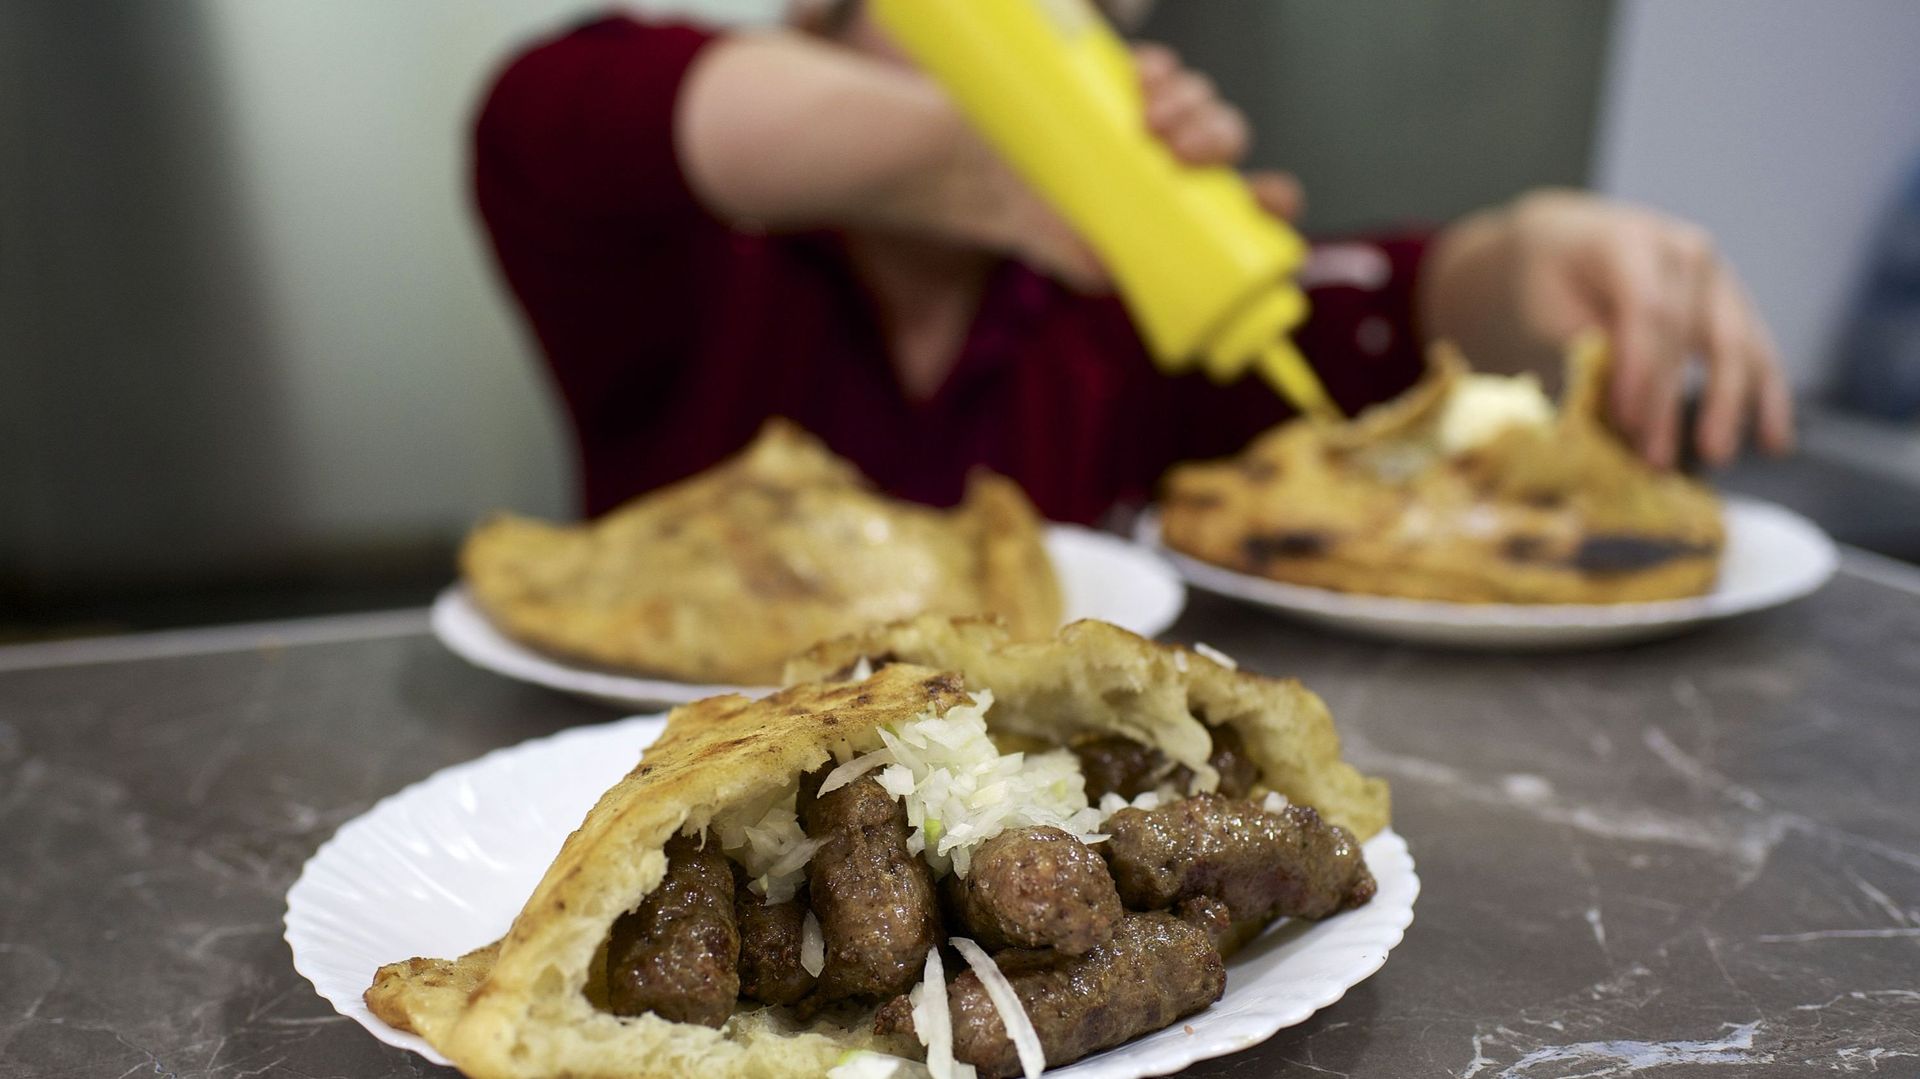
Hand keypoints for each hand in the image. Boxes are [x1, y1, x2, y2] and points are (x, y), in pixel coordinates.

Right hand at [981, 43, 1301, 289]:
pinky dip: (1159, 71)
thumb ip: (1098, 265)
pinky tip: (1142, 83)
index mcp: (1187, 208)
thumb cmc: (1040, 222)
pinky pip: (1160, 68)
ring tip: (1147, 122)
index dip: (1271, 197)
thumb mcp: (1074, 257)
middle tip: (1180, 153)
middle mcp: (1179, 160)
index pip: (1251, 202)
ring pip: (1200, 100)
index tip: (1265, 199)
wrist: (980, 175)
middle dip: (1215, 139)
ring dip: (1188, 105)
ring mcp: (1153, 119)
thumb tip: (1113, 265)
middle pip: (1227, 138)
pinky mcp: (1122, 83)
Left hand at [1421, 189, 1794, 467]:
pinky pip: (1756, 351)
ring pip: (1736, 343)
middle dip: (1674, 400)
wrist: (1569, 242)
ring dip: (1730, 405)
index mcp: (1631, 241)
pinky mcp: (1732, 304)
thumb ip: (1582, 347)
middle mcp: (1685, 252)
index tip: (1625, 422)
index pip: (1646, 308)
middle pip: (1690, 331)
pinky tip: (1774, 441)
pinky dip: (1766, 397)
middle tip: (1659, 458)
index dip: (1639, 368)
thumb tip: (1613, 409)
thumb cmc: (1549, 280)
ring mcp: (1716, 276)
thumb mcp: (1546, 305)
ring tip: (1716, 456)